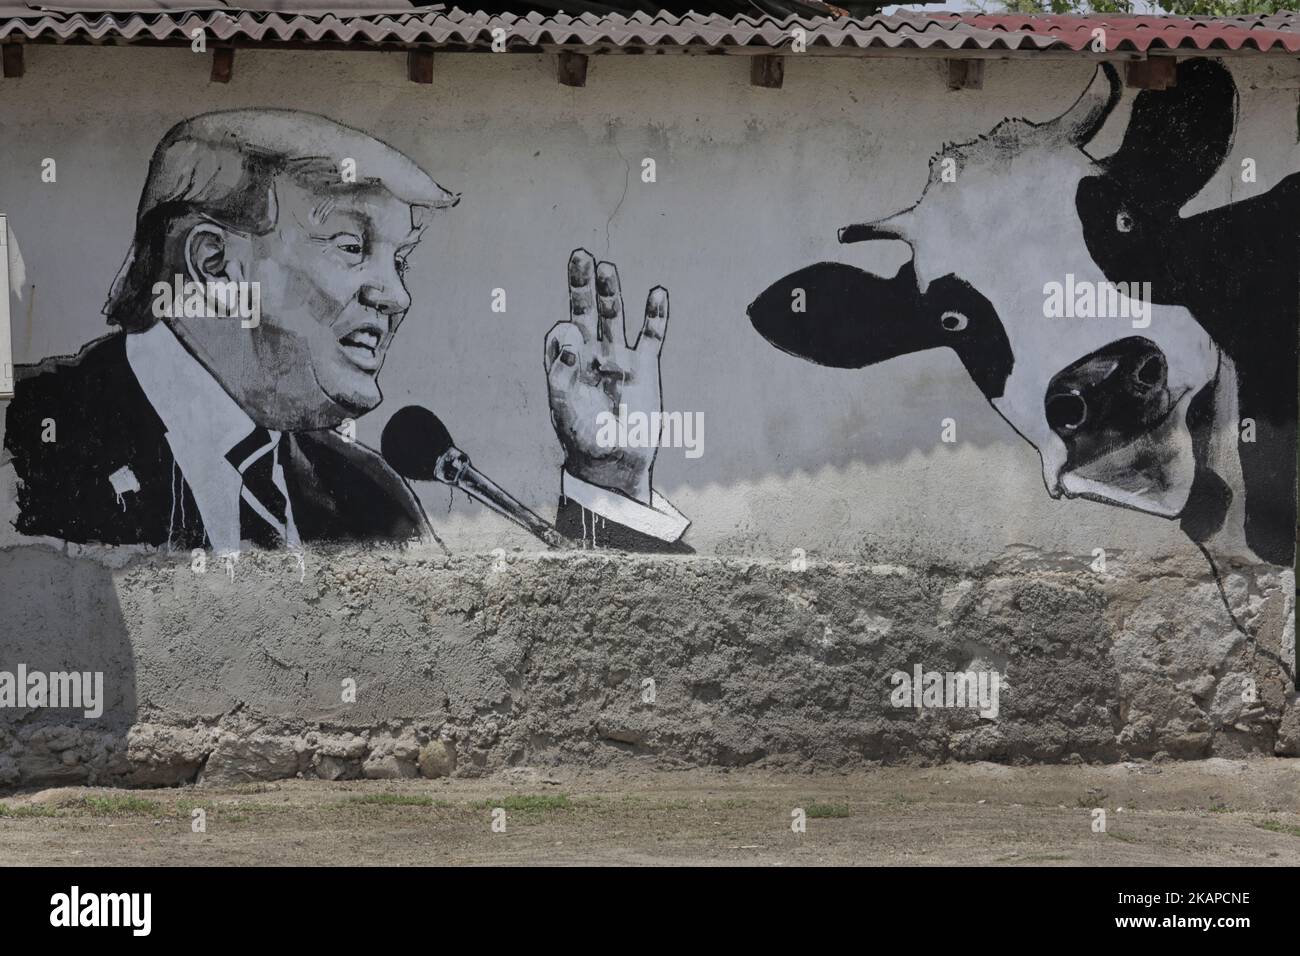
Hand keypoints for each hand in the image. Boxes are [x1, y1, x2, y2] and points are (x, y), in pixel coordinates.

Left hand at [545, 249, 668, 504]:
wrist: (614, 463)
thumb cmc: (583, 439)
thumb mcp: (562, 409)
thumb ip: (559, 374)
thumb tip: (571, 340)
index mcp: (567, 363)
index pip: (561, 334)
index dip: (564, 332)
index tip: (573, 345)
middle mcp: (591, 354)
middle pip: (585, 311)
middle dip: (581, 284)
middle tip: (580, 255)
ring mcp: (619, 357)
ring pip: (615, 317)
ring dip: (610, 293)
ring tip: (605, 268)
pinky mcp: (645, 367)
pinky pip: (652, 336)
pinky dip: (655, 315)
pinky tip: (657, 293)